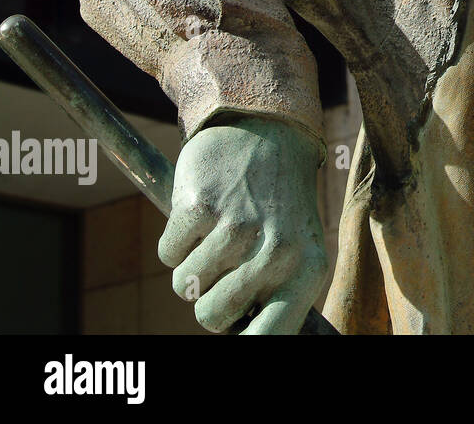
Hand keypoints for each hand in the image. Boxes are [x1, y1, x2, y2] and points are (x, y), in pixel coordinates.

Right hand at [158, 115, 326, 333]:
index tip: (228, 333)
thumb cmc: (280, 205)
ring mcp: (238, 230)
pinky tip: (206, 211)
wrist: (272, 130)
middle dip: (206, 298)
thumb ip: (277, 299)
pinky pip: (167, 254)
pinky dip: (177, 239)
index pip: (268, 339)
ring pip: (184, 285)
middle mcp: (277, 255)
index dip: (240, 342)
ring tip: (220, 232)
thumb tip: (246, 338)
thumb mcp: (299, 252)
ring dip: (191, 264)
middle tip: (224, 266)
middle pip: (210, 317)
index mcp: (306, 272)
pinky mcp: (201, 207)